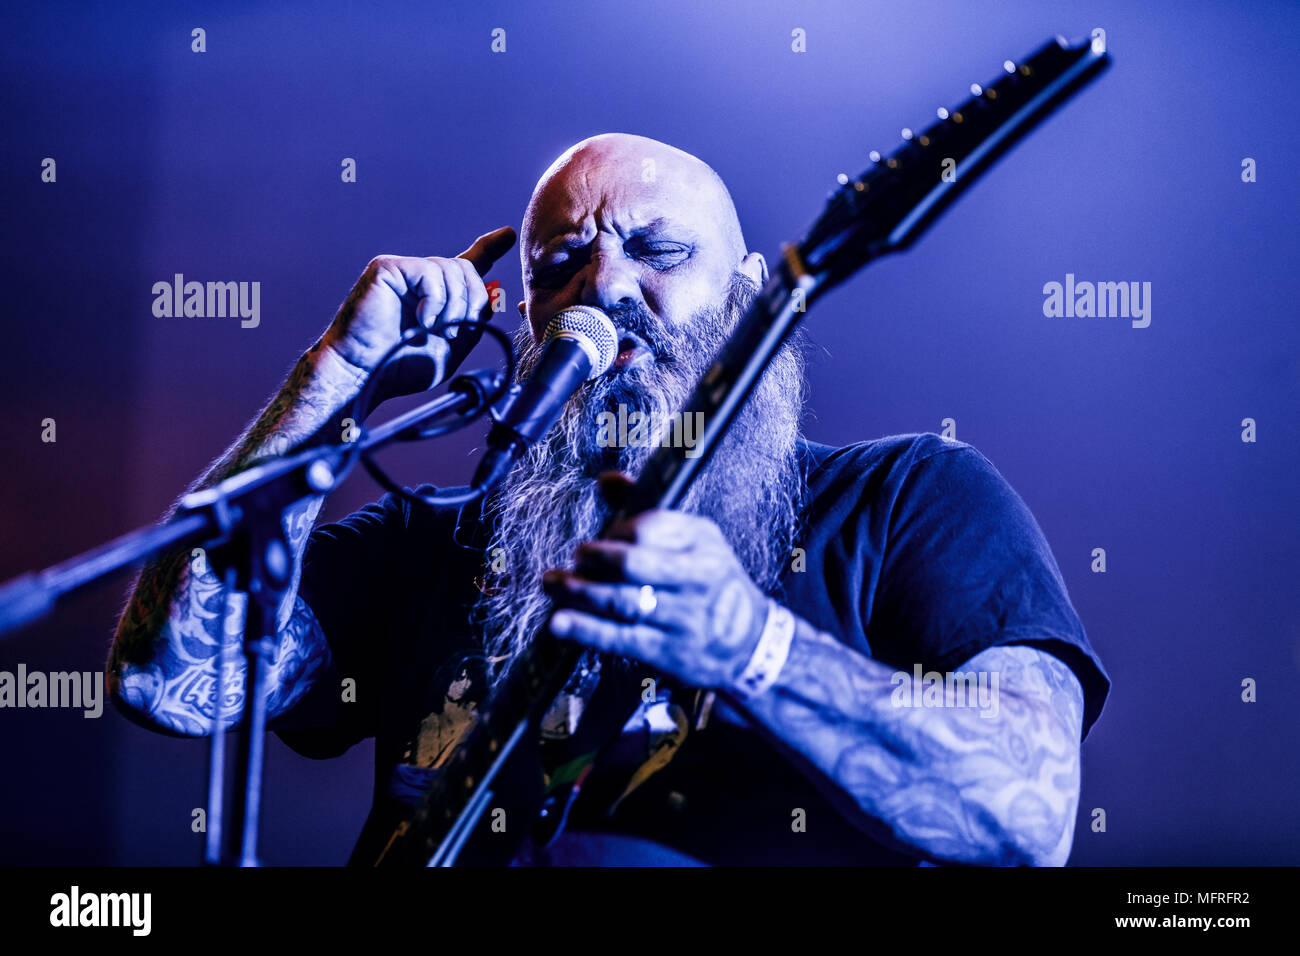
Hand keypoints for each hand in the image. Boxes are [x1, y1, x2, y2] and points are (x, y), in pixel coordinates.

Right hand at [318, 226, 516, 409]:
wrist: (365, 374)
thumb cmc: (402, 365)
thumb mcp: (453, 345)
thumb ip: (473, 319)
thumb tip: (492, 296)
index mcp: (436, 295)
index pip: (467, 263)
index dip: (489, 248)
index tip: (508, 235)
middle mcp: (420, 278)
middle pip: (467, 270)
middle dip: (471, 303)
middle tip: (452, 332)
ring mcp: (403, 270)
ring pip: (452, 270)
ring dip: (453, 307)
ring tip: (434, 330)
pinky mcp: (387, 267)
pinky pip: (429, 273)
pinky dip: (434, 301)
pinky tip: (422, 320)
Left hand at [543, 474, 769, 691]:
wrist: (750, 641)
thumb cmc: (713, 583)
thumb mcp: (696, 540)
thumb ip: (648, 511)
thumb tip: (606, 479)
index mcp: (702, 541)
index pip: (649, 527)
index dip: (617, 532)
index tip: (602, 539)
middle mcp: (695, 577)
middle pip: (631, 563)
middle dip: (594, 558)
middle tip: (576, 558)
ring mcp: (682, 617)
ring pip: (619, 601)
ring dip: (577, 592)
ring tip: (552, 584)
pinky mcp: (667, 651)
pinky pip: (619, 638)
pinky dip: (585, 629)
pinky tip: (559, 623)